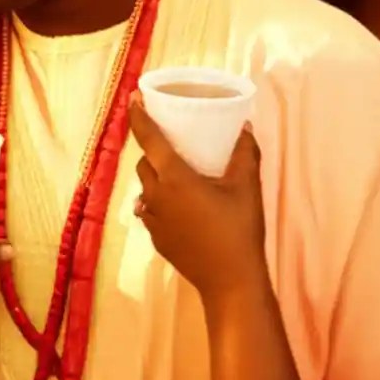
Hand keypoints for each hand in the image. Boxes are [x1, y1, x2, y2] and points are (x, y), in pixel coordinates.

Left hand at [129, 93, 266, 299]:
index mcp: (174, 178)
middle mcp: (156, 196)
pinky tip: (180, 207)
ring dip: (156, 179)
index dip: (139, 117)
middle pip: (145, 164)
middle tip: (172, 146)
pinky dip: (160, 202)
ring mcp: (153, 220)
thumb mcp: (247, 187)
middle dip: (153, 152)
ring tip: (178, 177)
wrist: (230, 280)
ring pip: (146, 189)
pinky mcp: (157, 239)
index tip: (132, 99)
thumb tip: (244, 128)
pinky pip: (151, 211)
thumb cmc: (238, 229)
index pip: (149, 139)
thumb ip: (244, 153)